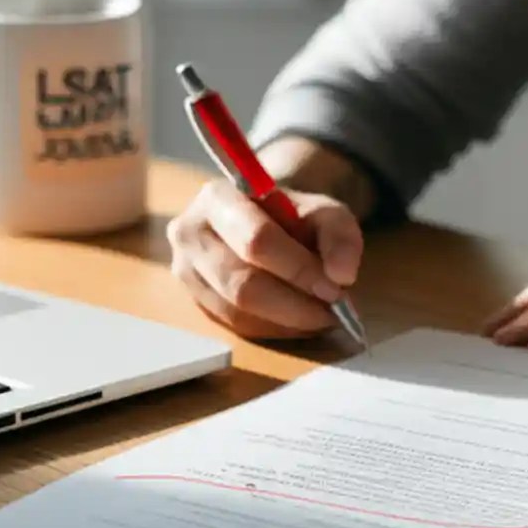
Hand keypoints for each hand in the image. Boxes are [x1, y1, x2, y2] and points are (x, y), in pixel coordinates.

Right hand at [167, 179, 362, 338]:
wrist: (261, 220)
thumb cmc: (291, 215)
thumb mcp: (324, 211)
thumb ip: (339, 235)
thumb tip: (342, 274)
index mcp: (218, 198)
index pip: (257, 240)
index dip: (299, 269)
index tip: (337, 287)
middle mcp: (189, 234)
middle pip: (242, 284)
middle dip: (295, 304)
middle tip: (333, 311)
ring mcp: (186, 271)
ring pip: (237, 312)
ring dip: (287, 322)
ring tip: (321, 316)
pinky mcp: (195, 300)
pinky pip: (235, 326)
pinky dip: (275, 329)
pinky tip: (299, 322)